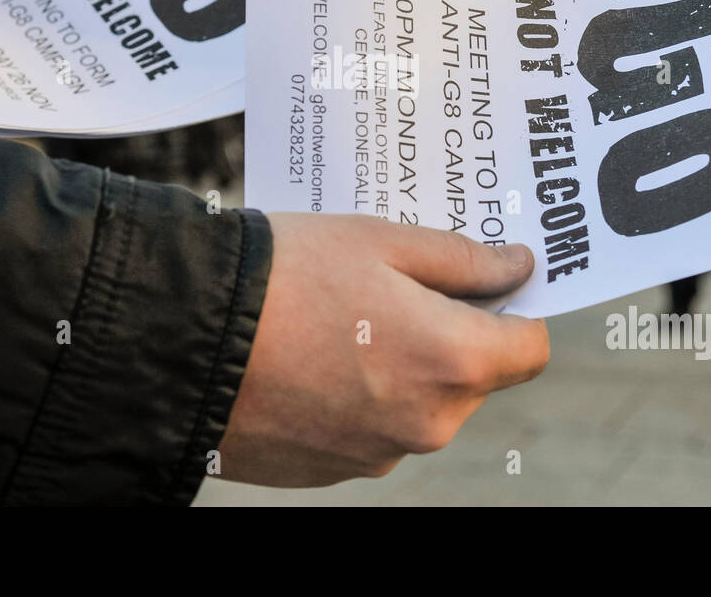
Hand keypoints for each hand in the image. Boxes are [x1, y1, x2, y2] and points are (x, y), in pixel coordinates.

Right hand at [217, 213, 549, 486]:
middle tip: (396, 284)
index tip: (488, 283)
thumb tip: (517, 267)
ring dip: (401, 365)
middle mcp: (427, 423)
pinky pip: (369, 429)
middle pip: (474, 378)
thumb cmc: (285, 276)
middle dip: (451, 333)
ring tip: (341, 315)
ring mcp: (376, 455)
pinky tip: (310, 354)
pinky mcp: (330, 470)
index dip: (516, 310)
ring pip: (419, 404)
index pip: (530, 349)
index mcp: (453, 362)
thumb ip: (462, 260)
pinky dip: (356, 396)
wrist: (180, 340)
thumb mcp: (380, 240)